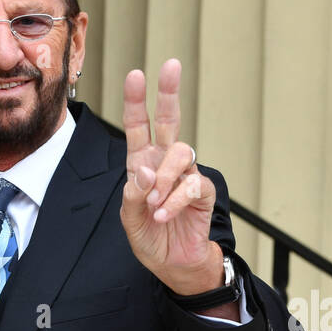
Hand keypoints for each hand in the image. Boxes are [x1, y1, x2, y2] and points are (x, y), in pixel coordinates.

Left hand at [120, 59, 221, 294]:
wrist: (173, 265)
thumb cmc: (151, 239)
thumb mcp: (130, 220)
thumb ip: (133, 196)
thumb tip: (144, 171)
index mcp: (142, 165)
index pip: (138, 128)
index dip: (135, 101)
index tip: (136, 74)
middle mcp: (164, 164)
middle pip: (168, 121)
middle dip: (168, 93)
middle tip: (171, 66)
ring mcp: (185, 175)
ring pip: (180, 153)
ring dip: (164, 177)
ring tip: (154, 205)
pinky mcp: (202, 192)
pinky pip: (191, 185)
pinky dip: (174, 201)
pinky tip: (164, 216)